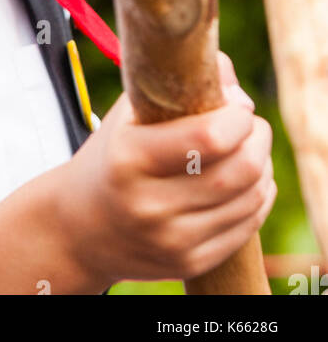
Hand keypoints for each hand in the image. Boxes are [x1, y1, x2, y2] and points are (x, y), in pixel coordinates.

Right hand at [57, 56, 274, 287]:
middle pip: (239, 170)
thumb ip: (175, 87)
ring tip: (250, 149)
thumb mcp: (129, 115)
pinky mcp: (188, 263)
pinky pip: (246, 228)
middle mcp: (149, 204)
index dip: (238, 116)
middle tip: (252, 125)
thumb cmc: (110, 156)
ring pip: (250, 199)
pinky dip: (258, 199)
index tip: (237, 104)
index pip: (209, 137)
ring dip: (263, 167)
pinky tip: (249, 182)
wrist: (78, 227)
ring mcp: (171, 240)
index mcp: (130, 158)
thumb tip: (230, 78)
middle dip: (258, 138)